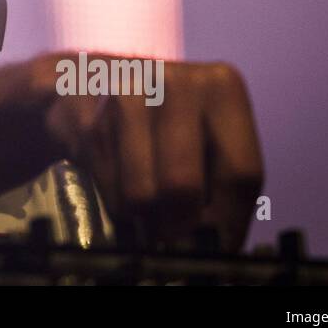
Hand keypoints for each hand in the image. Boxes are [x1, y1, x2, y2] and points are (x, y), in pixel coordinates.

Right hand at [27, 52, 264, 252]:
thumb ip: (223, 182)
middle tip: (173, 235)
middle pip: (184, 185)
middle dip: (177, 224)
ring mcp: (127, 93)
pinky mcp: (88, 114)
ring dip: (142, 215)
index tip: (214, 244)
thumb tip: (219, 245)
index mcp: (223, 86)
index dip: (227, 220)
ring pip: (141, 193)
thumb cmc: (164, 123)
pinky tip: (119, 181)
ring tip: (147, 207)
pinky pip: (106, 186)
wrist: (92, 83)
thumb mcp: (208, 138)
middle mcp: (178, 82)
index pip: (240, 173)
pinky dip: (113, 199)